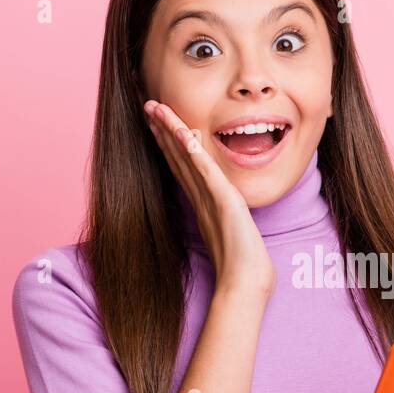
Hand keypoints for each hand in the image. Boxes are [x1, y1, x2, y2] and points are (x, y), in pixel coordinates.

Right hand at [143, 99, 275, 300]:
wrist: (244, 284)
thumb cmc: (242, 267)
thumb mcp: (234, 234)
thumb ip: (228, 220)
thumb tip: (230, 212)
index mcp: (202, 205)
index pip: (183, 167)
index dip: (170, 144)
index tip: (159, 124)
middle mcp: (200, 199)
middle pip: (177, 157)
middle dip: (163, 131)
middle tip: (149, 108)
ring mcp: (209, 199)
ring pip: (185, 158)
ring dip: (171, 132)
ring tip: (156, 110)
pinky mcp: (222, 202)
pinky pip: (205, 171)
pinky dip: (194, 152)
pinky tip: (185, 133)